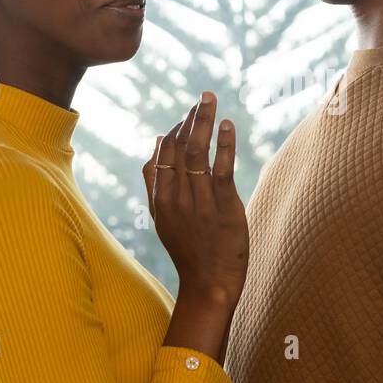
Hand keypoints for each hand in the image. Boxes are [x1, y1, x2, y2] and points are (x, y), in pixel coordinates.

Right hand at [141, 92, 248, 304]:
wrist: (208, 284)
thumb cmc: (190, 250)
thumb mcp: (162, 217)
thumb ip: (155, 183)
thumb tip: (155, 144)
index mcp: (161, 198)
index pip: (164, 153)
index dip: (177, 130)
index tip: (189, 115)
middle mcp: (176, 197)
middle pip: (180, 148)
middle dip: (191, 119)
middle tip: (203, 99)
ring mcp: (199, 202)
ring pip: (198, 152)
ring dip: (204, 122)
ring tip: (210, 100)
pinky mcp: (223, 207)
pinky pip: (222, 168)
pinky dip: (224, 143)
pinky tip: (227, 125)